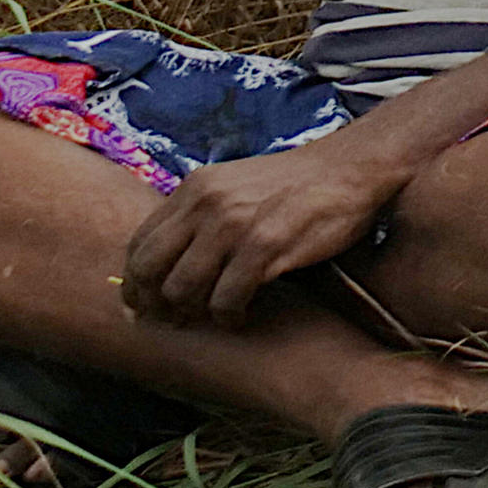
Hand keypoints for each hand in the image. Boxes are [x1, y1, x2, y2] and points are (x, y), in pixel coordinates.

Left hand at [119, 144, 395, 327]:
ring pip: (183, 288)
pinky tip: (242, 315)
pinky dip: (230, 316)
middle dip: (154, 304)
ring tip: (214, 317)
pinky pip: (227, 298)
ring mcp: (234, 225)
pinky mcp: (266, 246)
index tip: (143, 306)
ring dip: (194, 313)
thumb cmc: (297, 185)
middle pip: (151, 270)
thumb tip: (172, 261)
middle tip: (173, 321)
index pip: (140, 244)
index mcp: (196, 189)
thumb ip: (203, 215)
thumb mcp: (236, 186)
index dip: (135, 283)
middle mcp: (207, 204)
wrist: (352, 167)